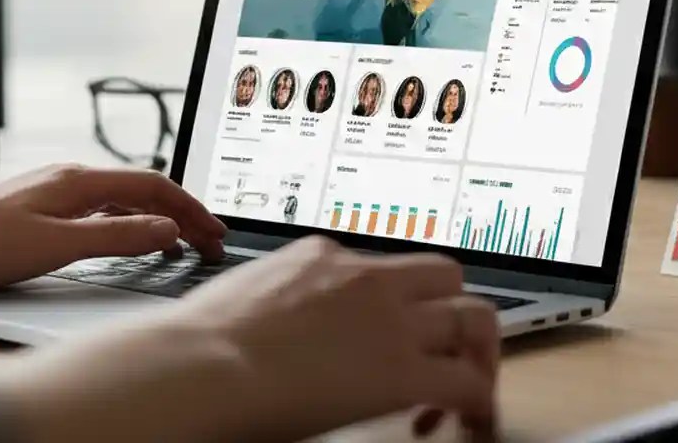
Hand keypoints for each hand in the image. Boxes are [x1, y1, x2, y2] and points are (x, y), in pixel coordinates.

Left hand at [0, 164, 227, 286]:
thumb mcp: (60, 243)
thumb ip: (119, 235)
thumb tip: (167, 229)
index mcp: (81, 181)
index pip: (154, 187)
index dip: (190, 209)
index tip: (214, 232)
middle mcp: (72, 178)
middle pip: (142, 191)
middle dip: (180, 213)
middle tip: (207, 241)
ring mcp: (55, 191)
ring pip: (122, 199)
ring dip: (156, 218)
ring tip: (178, 242)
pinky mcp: (41, 207)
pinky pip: (101, 208)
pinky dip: (127, 221)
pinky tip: (126, 237)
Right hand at [0, 236, 499, 442]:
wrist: (199, 366)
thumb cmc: (200, 342)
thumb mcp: (246, 295)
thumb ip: (277, 298)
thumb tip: (272, 322)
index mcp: (323, 256)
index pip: (383, 266)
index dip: (395, 302)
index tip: (390, 331)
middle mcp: (365, 277)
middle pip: (445, 273)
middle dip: (452, 310)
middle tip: (447, 349)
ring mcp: (389, 320)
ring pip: (472, 316)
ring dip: (476, 351)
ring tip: (469, 388)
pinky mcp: (401, 370)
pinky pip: (467, 380)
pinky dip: (478, 400)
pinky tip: (470, 421)